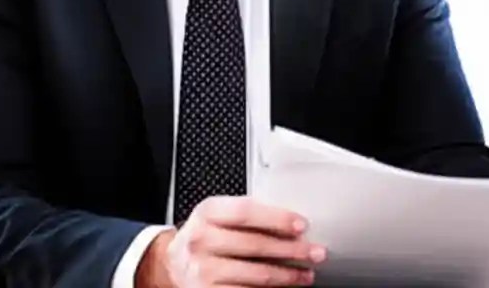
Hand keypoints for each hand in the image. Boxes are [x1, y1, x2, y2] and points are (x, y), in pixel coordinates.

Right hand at [138, 196, 325, 286]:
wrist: (173, 263)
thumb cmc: (205, 233)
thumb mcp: (218, 214)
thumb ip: (247, 212)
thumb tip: (292, 221)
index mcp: (207, 213)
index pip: (246, 212)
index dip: (277, 218)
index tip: (302, 225)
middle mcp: (201, 241)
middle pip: (255, 245)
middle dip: (292, 250)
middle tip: (316, 252)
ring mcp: (202, 271)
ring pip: (255, 275)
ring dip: (287, 276)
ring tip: (307, 275)